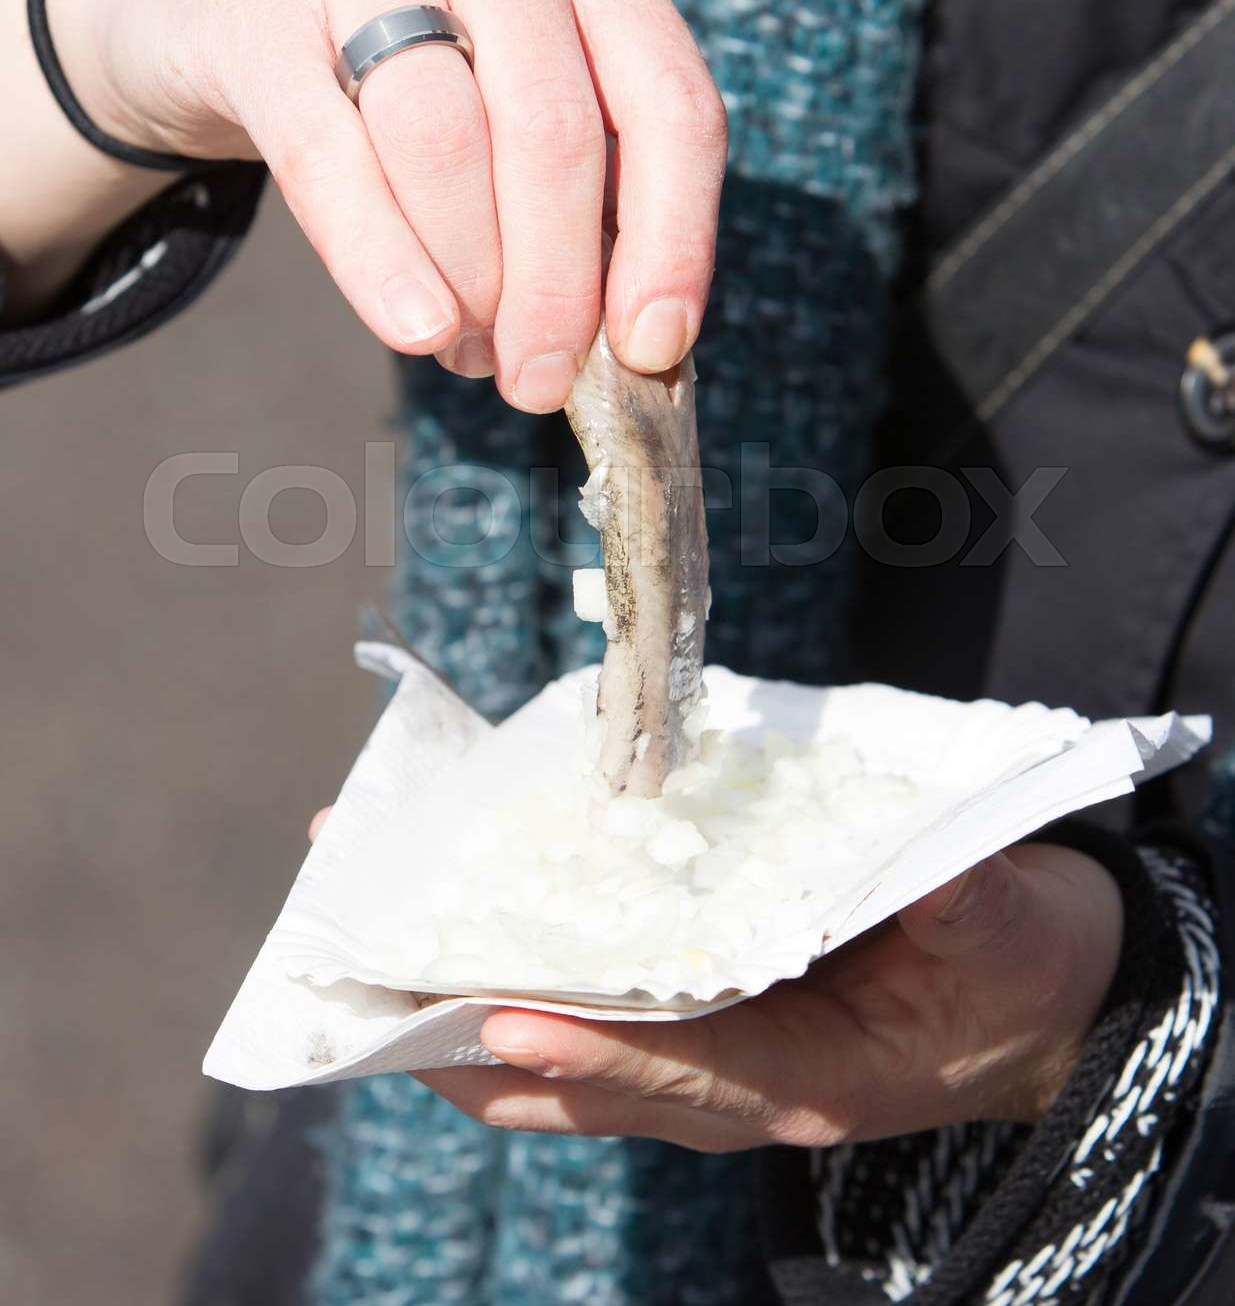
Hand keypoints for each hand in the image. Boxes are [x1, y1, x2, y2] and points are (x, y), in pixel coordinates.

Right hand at [51, 0, 726, 407]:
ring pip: (445, 143)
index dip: (673, 240)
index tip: (650, 349)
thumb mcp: (515, 99)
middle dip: (557, 285)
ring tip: (467, 348)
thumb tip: (625, 345)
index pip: (669, 101)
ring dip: (469, 280)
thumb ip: (583, 195)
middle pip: (554, 130)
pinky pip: (330, 156)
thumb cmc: (406, 77)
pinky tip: (413, 327)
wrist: (219, 1)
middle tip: (539, 383)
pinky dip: (381, 259)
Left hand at [413, 844, 1122, 1150]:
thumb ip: (968, 903)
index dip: (601, 1054)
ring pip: (568, 1070)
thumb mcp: (1010, 931)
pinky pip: (586, 1029)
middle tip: (372, 986)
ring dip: (469, 1024)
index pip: (692, 1075)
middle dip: (479, 1040)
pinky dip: (516, 996)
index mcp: (817, 1079)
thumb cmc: (1016, 964)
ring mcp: (713, 1065)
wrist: (1028, 997)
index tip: (507, 1022)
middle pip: (591, 1084)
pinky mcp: (699, 1027)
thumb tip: (935, 864)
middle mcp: (743, 1087)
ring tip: (373, 965)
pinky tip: (454, 951)